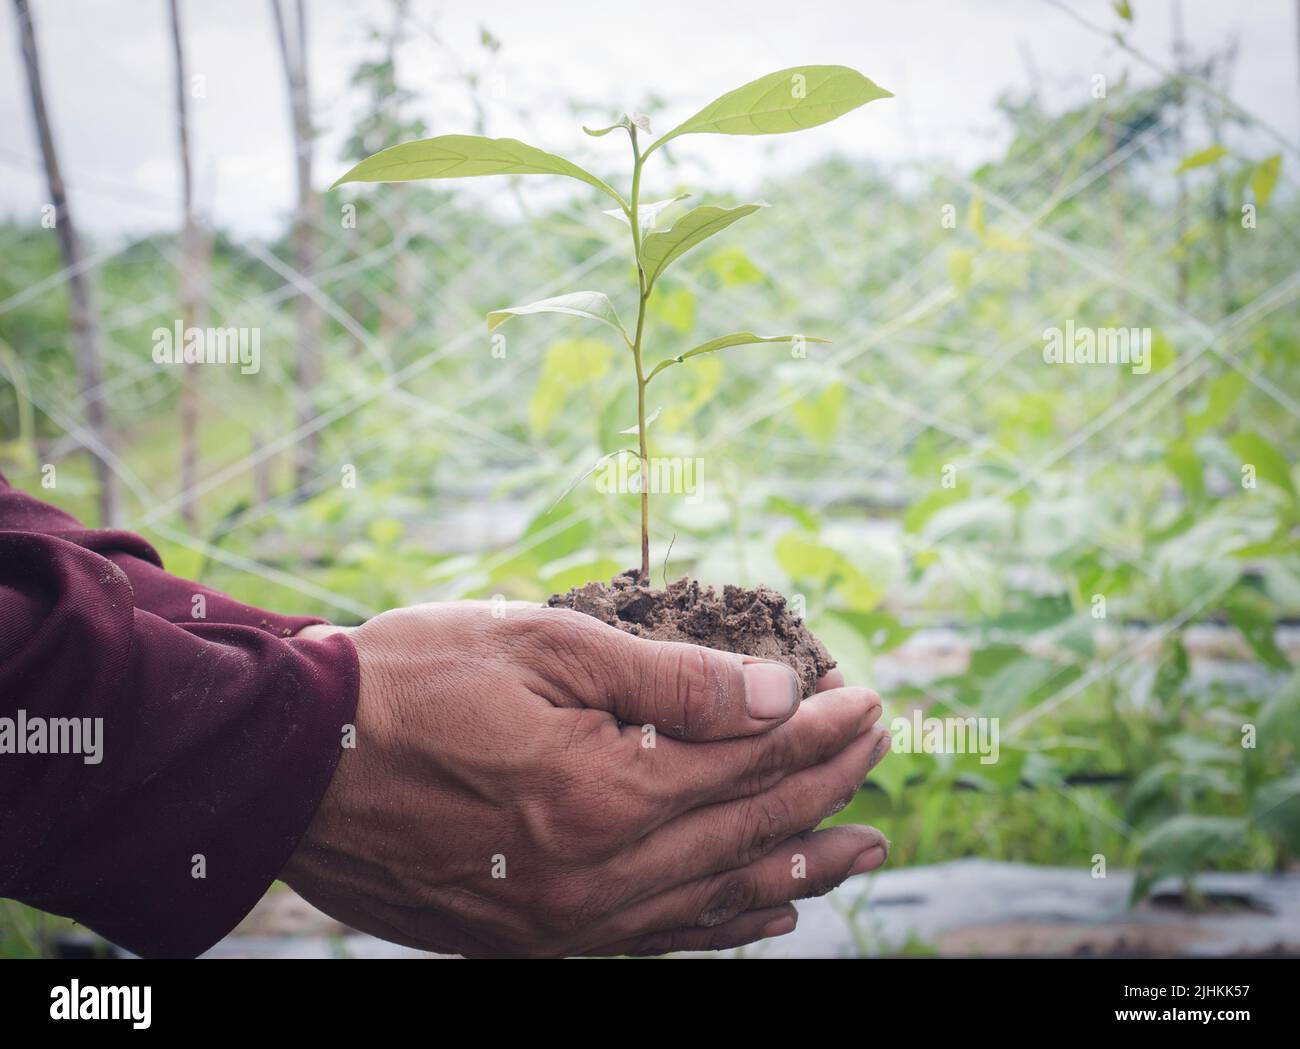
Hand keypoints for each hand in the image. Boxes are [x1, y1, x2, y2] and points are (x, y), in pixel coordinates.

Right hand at [285, 602, 889, 956]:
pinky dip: (722, 921)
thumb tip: (775, 694)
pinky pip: (655, 936)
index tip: (867, 702)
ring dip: (796, 867)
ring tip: (862, 849)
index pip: (747, 760)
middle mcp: (595, 874)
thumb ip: (669, 682)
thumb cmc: (410, 682)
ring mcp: (565, 919)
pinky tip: (767, 912)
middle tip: (880, 753)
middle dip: (823, 787)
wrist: (289, 766)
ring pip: (714, 897)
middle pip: (744, 828)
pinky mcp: (532, 938)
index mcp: (603, 792)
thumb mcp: (542, 648)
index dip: (817, 730)